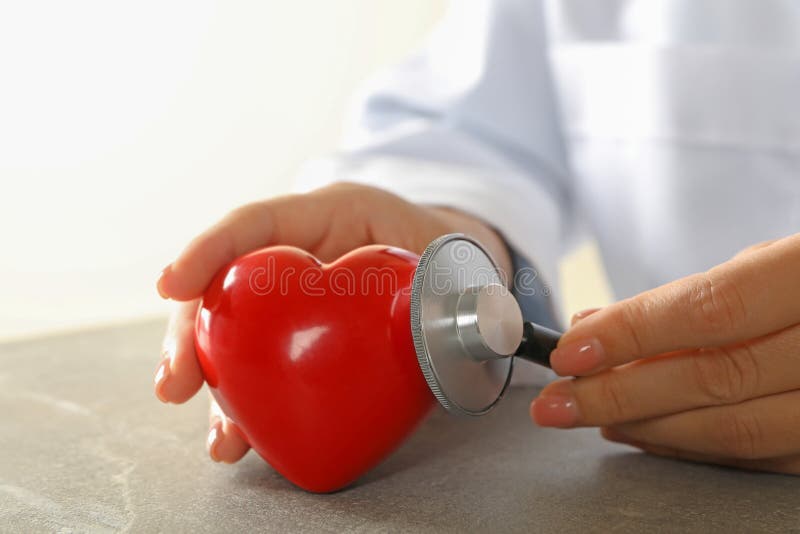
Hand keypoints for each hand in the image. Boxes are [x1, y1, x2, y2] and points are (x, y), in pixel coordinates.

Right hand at [154, 182, 510, 462]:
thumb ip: (458, 286)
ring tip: (218, 436)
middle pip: (227, 284)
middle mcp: (296, 252)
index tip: (173, 285)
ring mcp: (289, 295)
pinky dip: (246, 400)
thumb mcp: (451, 258)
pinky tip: (238, 435)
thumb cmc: (442, 253)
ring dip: (215, 383)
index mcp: (330, 213)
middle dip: (192, 334)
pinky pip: (258, 362)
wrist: (447, 268)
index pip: (258, 221)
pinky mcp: (292, 333)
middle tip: (177, 383)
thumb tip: (485, 326)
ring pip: (232, 330)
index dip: (210, 248)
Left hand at [531, 233, 799, 474]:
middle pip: (717, 379)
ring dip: (651, 428)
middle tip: (557, 402)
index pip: (713, 309)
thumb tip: (594, 325)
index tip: (569, 351)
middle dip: (621, 394)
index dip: (633, 333)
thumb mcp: (772, 264)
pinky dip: (698, 448)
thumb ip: (688, 296)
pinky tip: (650, 436)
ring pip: (740, 430)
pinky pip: (766, 456)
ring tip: (593, 417)